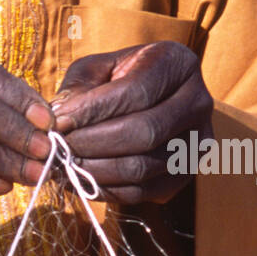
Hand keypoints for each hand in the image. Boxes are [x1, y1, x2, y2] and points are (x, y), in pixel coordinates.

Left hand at [51, 41, 212, 206]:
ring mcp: (198, 142)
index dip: (94, 110)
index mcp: (177, 63)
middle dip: (93, 142)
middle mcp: (198, 102)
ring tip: (65, 163)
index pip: (136, 92)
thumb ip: (77, 90)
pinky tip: (82, 179)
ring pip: (144, 167)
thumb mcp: (94, 69)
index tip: (59, 121)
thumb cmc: (114, 77)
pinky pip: (145, 192)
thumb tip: (58, 122)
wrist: (148, 98)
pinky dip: (108, 190)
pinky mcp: (187, 173)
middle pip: (144, 132)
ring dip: (96, 170)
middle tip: (59, 146)